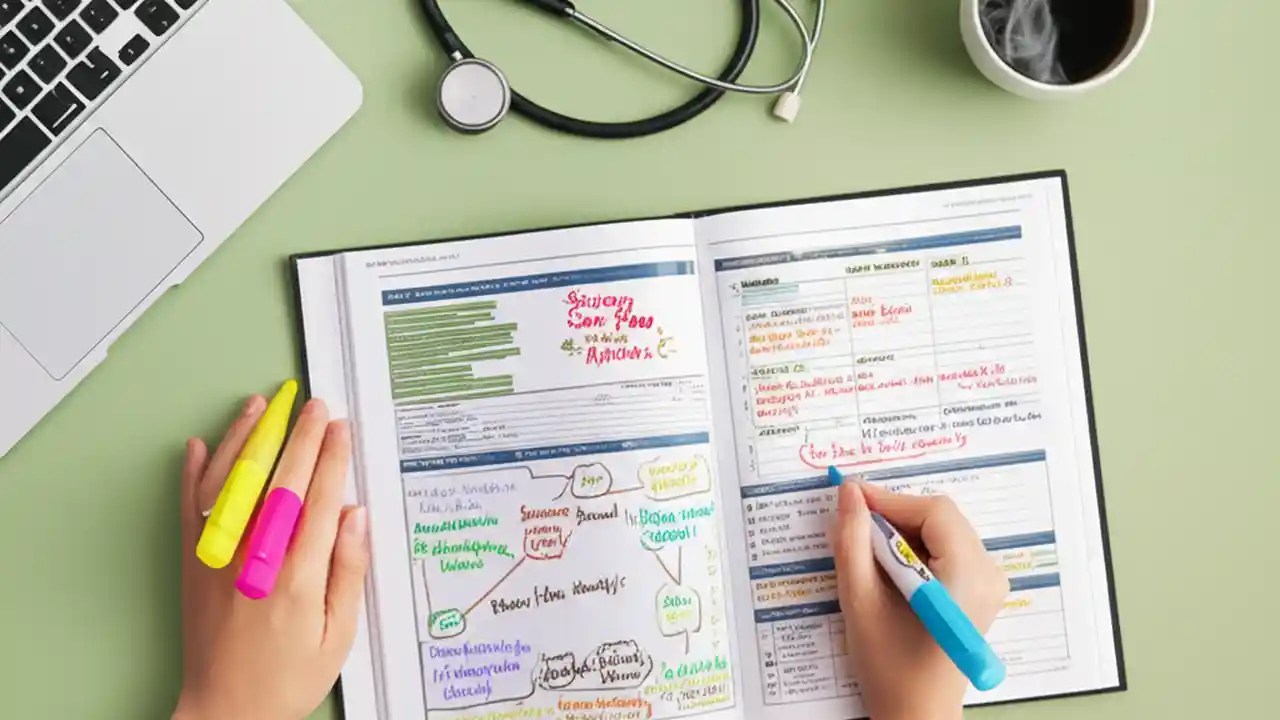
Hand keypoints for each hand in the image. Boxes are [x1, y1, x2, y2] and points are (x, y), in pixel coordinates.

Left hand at [173, 396, 369, 719]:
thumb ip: (348, 572)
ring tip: (262, 406)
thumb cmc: (285, 679)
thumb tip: (356, 518)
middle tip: (313, 404)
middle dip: (299, 434)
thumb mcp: (338, 635)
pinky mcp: (192, 564)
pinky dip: (195, 473)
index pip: (319, 497)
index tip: (340, 428)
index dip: (332, 456)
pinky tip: (203, 445)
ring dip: (248, 438)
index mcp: (298, 575)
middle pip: (280, 479)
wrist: (225, 712)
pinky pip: (190, 507)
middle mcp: (255, 558)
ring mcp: (218, 557)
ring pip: (232, 481)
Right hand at [829, 481, 1008, 719]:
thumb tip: (849, 492)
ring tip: (865, 551)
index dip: (889, 500)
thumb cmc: (889, 666)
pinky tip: (886, 568)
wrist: (916, 714)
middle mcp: (989, 574)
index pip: (933, 512)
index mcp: (968, 577)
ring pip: (941, 531)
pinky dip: (914, 549)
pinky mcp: (979, 591)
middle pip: (940, 518)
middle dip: (894, 516)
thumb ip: (852, 542)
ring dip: (901, 533)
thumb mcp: (860, 602)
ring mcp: (988, 583)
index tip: (849, 498)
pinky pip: (946, 550)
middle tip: (852, 525)